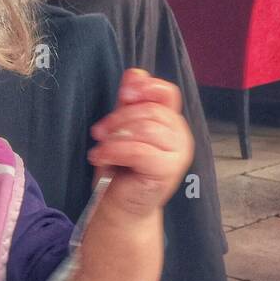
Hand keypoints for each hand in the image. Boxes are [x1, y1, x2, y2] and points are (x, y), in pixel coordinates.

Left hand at [86, 68, 193, 217]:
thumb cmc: (121, 171)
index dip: (146, 88)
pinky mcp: (167, 170)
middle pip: (151, 110)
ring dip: (115, 136)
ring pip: (145, 128)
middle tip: (100, 133)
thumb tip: (134, 73)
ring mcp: (178, 154)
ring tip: (101, 148)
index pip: (167, 93)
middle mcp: (180, 136)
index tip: (124, 95)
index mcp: (171, 123)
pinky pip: (139, 150)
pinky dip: (115, 151)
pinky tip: (101, 157)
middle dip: (119, 118)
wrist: (120, 207)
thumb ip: (129, 104)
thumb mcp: (121, 131)